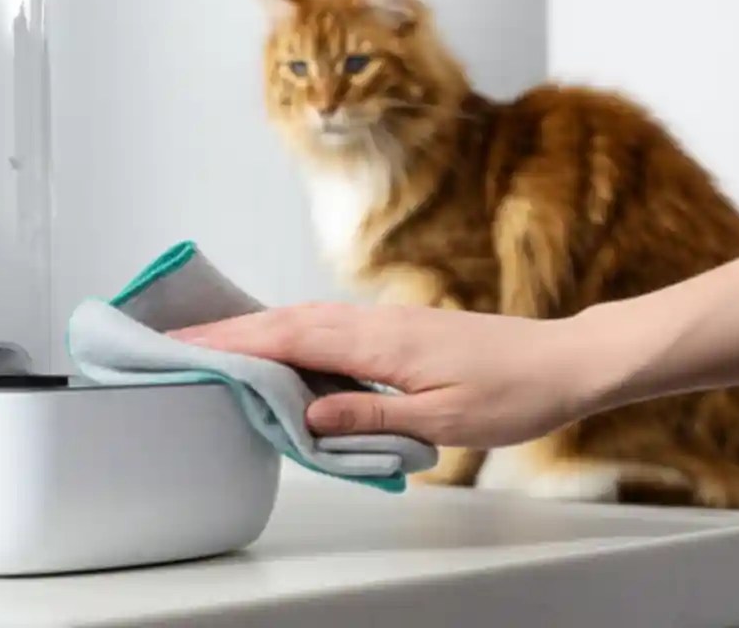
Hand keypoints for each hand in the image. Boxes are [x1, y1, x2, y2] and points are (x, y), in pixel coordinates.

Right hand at [169, 303, 605, 447]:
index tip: (186, 344)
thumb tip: (308, 414)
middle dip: (229, 328)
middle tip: (175, 337)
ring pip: (306, 317)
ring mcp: (387, 320)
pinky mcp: (399, 328)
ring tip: (212, 340)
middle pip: (286, 319)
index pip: (290, 339)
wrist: (563, 360)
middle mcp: (377, 322)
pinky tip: (282, 345)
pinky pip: (330, 324)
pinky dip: (291, 330)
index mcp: (381, 343)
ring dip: (256, 325)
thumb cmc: (513, 393)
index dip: (234, 342)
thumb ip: (372, 414)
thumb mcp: (444, 421)